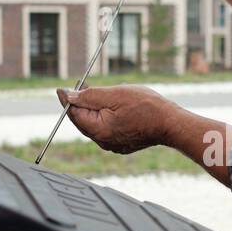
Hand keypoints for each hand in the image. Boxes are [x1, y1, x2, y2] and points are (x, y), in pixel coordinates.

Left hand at [56, 84, 172, 153]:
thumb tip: (68, 96)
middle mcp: (103, 142)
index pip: (74, 114)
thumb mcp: (115, 94)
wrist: (170, 123)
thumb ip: (89, 95)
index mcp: (98, 130)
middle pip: (83, 121)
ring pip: (95, 125)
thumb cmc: (145, 106)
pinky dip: (104, 117)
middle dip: (80, 103)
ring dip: (93, 109)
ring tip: (95, 92)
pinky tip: (110, 105)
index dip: (67, 99)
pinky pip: (106, 129)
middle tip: (79, 85)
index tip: (61, 88)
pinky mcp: (122, 144)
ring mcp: (113, 145)